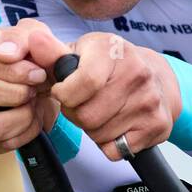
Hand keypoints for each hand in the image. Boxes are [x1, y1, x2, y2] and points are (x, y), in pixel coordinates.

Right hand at [0, 25, 57, 153]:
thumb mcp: (33, 35)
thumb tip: (5, 54)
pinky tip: (31, 116)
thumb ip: (23, 38)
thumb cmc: (28, 53)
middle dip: (19, 94)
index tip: (39, 73)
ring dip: (23, 117)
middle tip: (36, 89)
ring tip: (33, 103)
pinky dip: (24, 132)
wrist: (32, 78)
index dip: (18, 72)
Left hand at [18, 22, 181, 161]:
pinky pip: (116, 151)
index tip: (63, 92)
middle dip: (76, 115)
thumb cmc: (110, 65)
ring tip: (101, 112)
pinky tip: (115, 125)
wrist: (156, 77)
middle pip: (88, 115)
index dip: (65, 95)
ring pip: (100, 135)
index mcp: (114, 50)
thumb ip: (53, 53)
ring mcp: (150, 101)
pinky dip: (109, 145)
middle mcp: (137, 73)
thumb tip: (34, 41)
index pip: (84, 82)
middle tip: (83, 104)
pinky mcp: (157, 125)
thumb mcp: (81, 52)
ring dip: (92, 130)